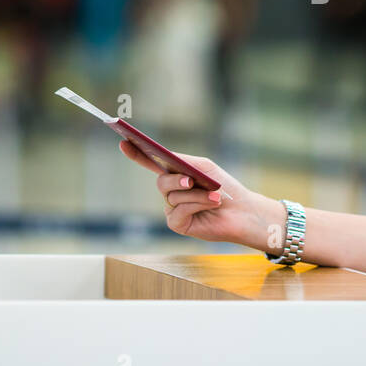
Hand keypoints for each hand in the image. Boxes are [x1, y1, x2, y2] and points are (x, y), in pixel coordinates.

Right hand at [117, 140, 281, 247]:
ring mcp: (172, 208)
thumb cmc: (224, 187)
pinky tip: (211, 206)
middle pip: (161, 181)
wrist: (241, 210)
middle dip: (177, 180)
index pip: (150, 162)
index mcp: (175, 174)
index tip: (124, 141)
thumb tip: (165, 160)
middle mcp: (171, 191)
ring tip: (215, 197)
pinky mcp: (177, 224)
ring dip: (196, 195)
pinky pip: (177, 211)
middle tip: (191, 181)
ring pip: (172, 197)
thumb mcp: (204, 167)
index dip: (136, 153)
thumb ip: (183, 162)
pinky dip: (196, 206)